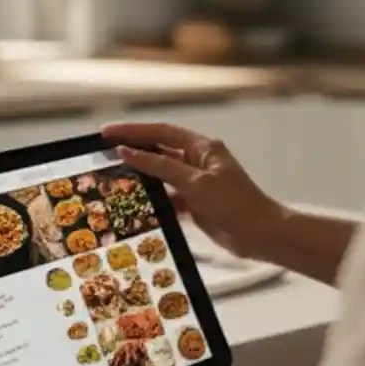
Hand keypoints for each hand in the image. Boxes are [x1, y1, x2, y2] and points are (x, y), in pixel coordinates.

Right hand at [101, 122, 287, 261]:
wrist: (261, 235)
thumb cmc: (235, 204)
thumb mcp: (196, 183)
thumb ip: (162, 166)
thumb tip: (128, 152)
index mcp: (203, 148)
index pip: (162, 132)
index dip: (133, 130)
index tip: (106, 133)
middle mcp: (199, 161)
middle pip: (160, 149)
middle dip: (133, 149)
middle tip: (103, 153)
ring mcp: (197, 183)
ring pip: (162, 173)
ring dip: (141, 174)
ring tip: (112, 177)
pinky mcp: (196, 203)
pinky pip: (169, 195)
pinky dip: (154, 197)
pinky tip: (136, 202)